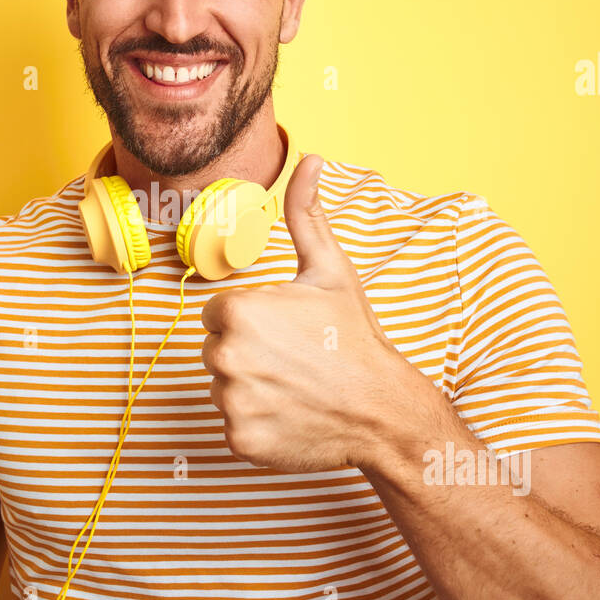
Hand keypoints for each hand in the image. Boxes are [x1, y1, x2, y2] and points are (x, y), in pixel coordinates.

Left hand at [200, 154, 431, 472]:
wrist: (382, 410)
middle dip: (249, 351)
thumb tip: (309, 160)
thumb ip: (306, 214)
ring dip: (251, 386)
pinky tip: (292, 413)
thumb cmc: (354, 336)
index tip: (287, 330)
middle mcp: (224, 356)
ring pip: (224, 386)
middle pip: (216, 349)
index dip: (253, 319)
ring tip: (295, 385)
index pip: (217, 313)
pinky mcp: (238, 440)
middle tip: (295, 358)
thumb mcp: (331, 270)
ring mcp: (230, 402)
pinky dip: (258, 422)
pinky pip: (235, 423)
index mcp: (236, 311)